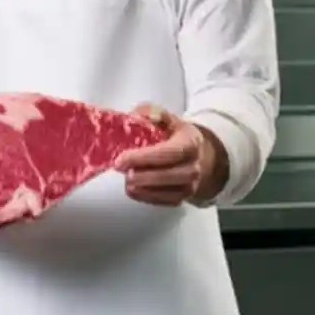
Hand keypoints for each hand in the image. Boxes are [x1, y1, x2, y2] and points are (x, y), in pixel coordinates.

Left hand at [113, 103, 227, 205]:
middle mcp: (194, 166)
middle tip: (120, 170)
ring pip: (167, 192)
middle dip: (142, 175)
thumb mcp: (166, 117)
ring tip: (126, 181)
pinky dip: (147, 197)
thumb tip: (136, 116)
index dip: (144, 158)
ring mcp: (190, 185)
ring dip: (143, 188)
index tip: (121, 159)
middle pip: (168, 175)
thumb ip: (151, 113)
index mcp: (191, 143)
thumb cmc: (174, 134)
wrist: (195, 154)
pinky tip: (133, 190)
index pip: (169, 152)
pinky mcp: (183, 198)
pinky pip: (164, 201)